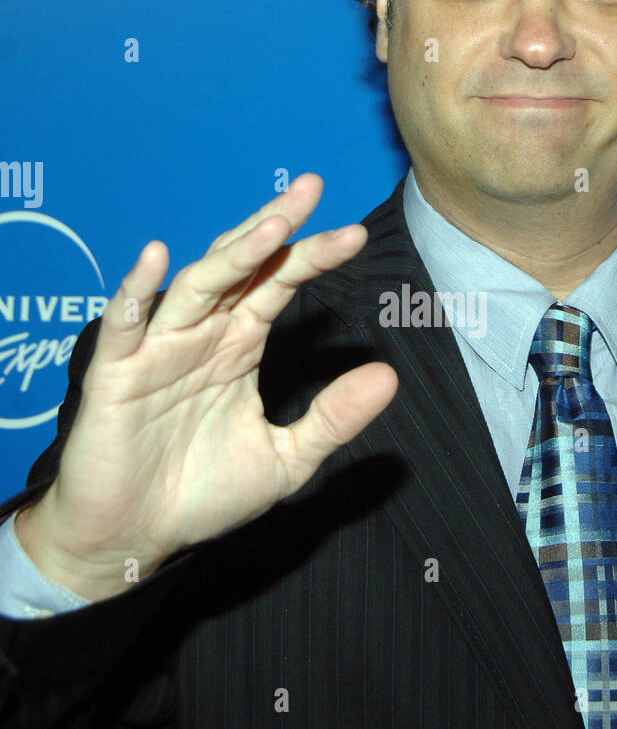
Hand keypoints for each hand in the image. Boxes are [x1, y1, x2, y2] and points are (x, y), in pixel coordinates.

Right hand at [15, 174, 397, 600]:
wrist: (138, 540)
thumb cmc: (203, 495)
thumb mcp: (285, 459)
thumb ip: (333, 419)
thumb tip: (389, 375)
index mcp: (237, 347)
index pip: (277, 285)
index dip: (312, 257)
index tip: (355, 235)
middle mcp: (199, 337)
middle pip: (239, 268)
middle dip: (274, 229)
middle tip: (312, 188)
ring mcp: (156, 352)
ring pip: (194, 289)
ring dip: (230, 254)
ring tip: (271, 226)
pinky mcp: (115, 377)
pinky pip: (124, 327)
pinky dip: (136, 292)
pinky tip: (156, 258)